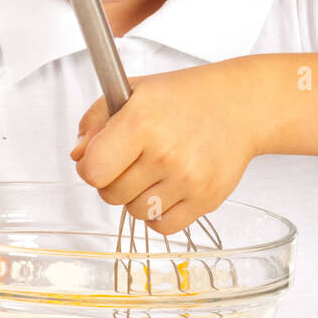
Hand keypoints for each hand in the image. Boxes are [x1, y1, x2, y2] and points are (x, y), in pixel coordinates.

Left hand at [70, 60, 260, 235]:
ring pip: (134, 212)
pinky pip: (162, 226)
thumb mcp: (133, 91)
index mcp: (141, 121)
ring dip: (137, 197)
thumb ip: (96, 119)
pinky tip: (168, 188)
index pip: (92, 170)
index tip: (102, 157)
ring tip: (155, 171)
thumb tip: (77, 155)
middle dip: (114, 180)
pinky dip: (159, 213)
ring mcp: (187, 179)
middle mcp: (165, 152)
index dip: (90, 165)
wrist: (239, 106)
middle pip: (110, 194)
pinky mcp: (206, 199)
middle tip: (133, 159)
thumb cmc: (185, 97)